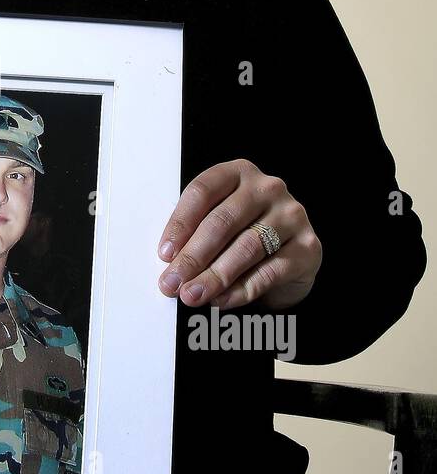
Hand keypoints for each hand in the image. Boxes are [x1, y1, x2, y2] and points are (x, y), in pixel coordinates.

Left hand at [156, 158, 322, 311]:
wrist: (290, 259)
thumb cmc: (243, 235)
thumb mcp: (218, 225)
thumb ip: (195, 235)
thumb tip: (170, 267)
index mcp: (238, 173)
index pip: (202, 192)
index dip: (180, 224)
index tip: (165, 254)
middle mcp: (267, 188)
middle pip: (222, 222)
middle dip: (192, 257)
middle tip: (172, 283)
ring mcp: (291, 216)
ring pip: (246, 247)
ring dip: (215, 276)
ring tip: (192, 295)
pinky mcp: (308, 247)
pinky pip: (270, 271)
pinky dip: (242, 290)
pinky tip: (221, 300)